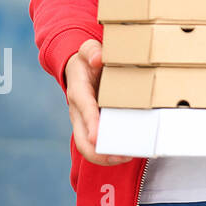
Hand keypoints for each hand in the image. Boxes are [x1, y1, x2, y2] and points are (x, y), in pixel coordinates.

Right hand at [64, 38, 131, 165]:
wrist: (78, 68)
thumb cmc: (86, 59)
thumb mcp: (87, 48)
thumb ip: (91, 50)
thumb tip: (98, 57)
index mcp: (78, 90)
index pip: (84, 107)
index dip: (90, 122)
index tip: (97, 137)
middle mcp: (78, 110)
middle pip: (81, 137)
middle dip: (98, 151)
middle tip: (120, 156)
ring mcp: (84, 121)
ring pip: (88, 146)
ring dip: (105, 156)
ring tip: (127, 157)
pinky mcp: (92, 126)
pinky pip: (97, 144)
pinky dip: (109, 152)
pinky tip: (128, 153)